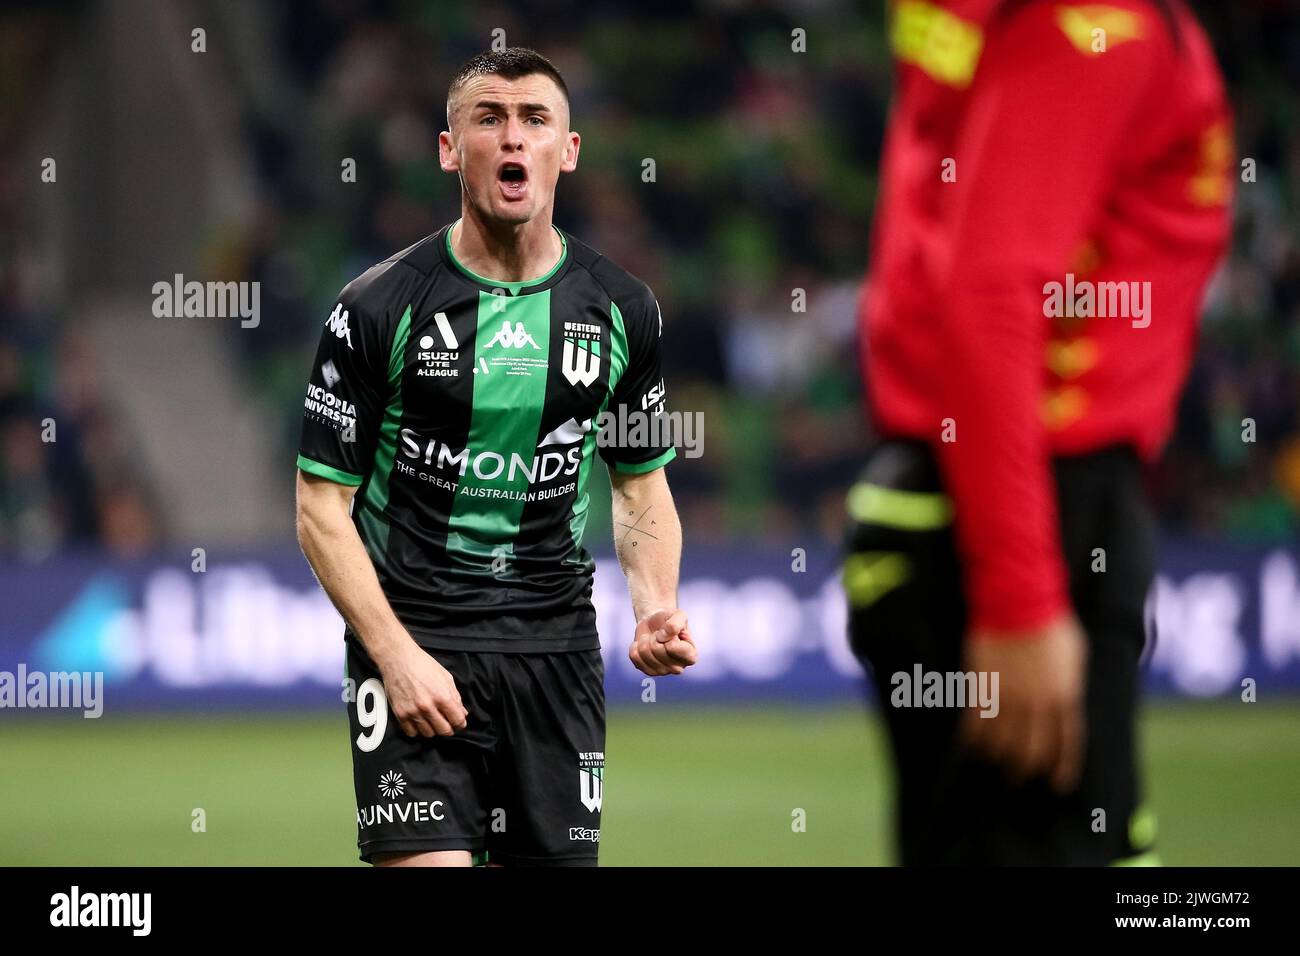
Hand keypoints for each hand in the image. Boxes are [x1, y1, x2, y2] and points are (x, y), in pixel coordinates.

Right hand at [377, 640, 468, 737]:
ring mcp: (412, 712)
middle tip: (447, 723)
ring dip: (433, 729)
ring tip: (432, 720)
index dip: (461, 723)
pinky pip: (411, 733)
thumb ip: (455, 697)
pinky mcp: (400, 714)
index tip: (459, 722)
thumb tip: (462, 713)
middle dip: (449, 728)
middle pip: (444, 730)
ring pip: (428, 734)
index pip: (457, 720)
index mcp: (442, 696)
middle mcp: (427, 707)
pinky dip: (417, 730)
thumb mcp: (445, 677)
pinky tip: (419, 721)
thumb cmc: (423, 665)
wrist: (398, 659)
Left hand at [628, 607, 696, 676]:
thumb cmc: (670, 620)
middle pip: (656, 649)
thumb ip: (675, 623)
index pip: (672, 647)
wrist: (656, 625)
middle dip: (655, 636)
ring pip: (644, 652)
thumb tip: (662, 637)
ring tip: (653, 639)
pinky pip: (634, 656)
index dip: (668, 634)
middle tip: (660, 634)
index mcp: (690, 656)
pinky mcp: (647, 671)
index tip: (671, 631)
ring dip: (646, 639)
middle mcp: (678, 668)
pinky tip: (645, 644)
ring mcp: (663, 671)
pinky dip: (636, 645)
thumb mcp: (678, 615)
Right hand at [959, 611, 1086, 793]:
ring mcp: (1008, 696)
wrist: (1018, 599)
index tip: (1057, 785)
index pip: (1067, 743)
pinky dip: (971, 738)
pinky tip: (968, 744)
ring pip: (1000, 743)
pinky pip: (975, 724)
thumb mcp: (1075, 655)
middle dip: (1024, 768)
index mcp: (1065, 695)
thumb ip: (1070, 683)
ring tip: (991, 759)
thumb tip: (1067, 702)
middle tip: (1016, 776)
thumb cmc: (1050, 620)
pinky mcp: (982, 687)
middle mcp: (1038, 703)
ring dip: (996, 755)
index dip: (1062, 767)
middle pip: (1031, 750)